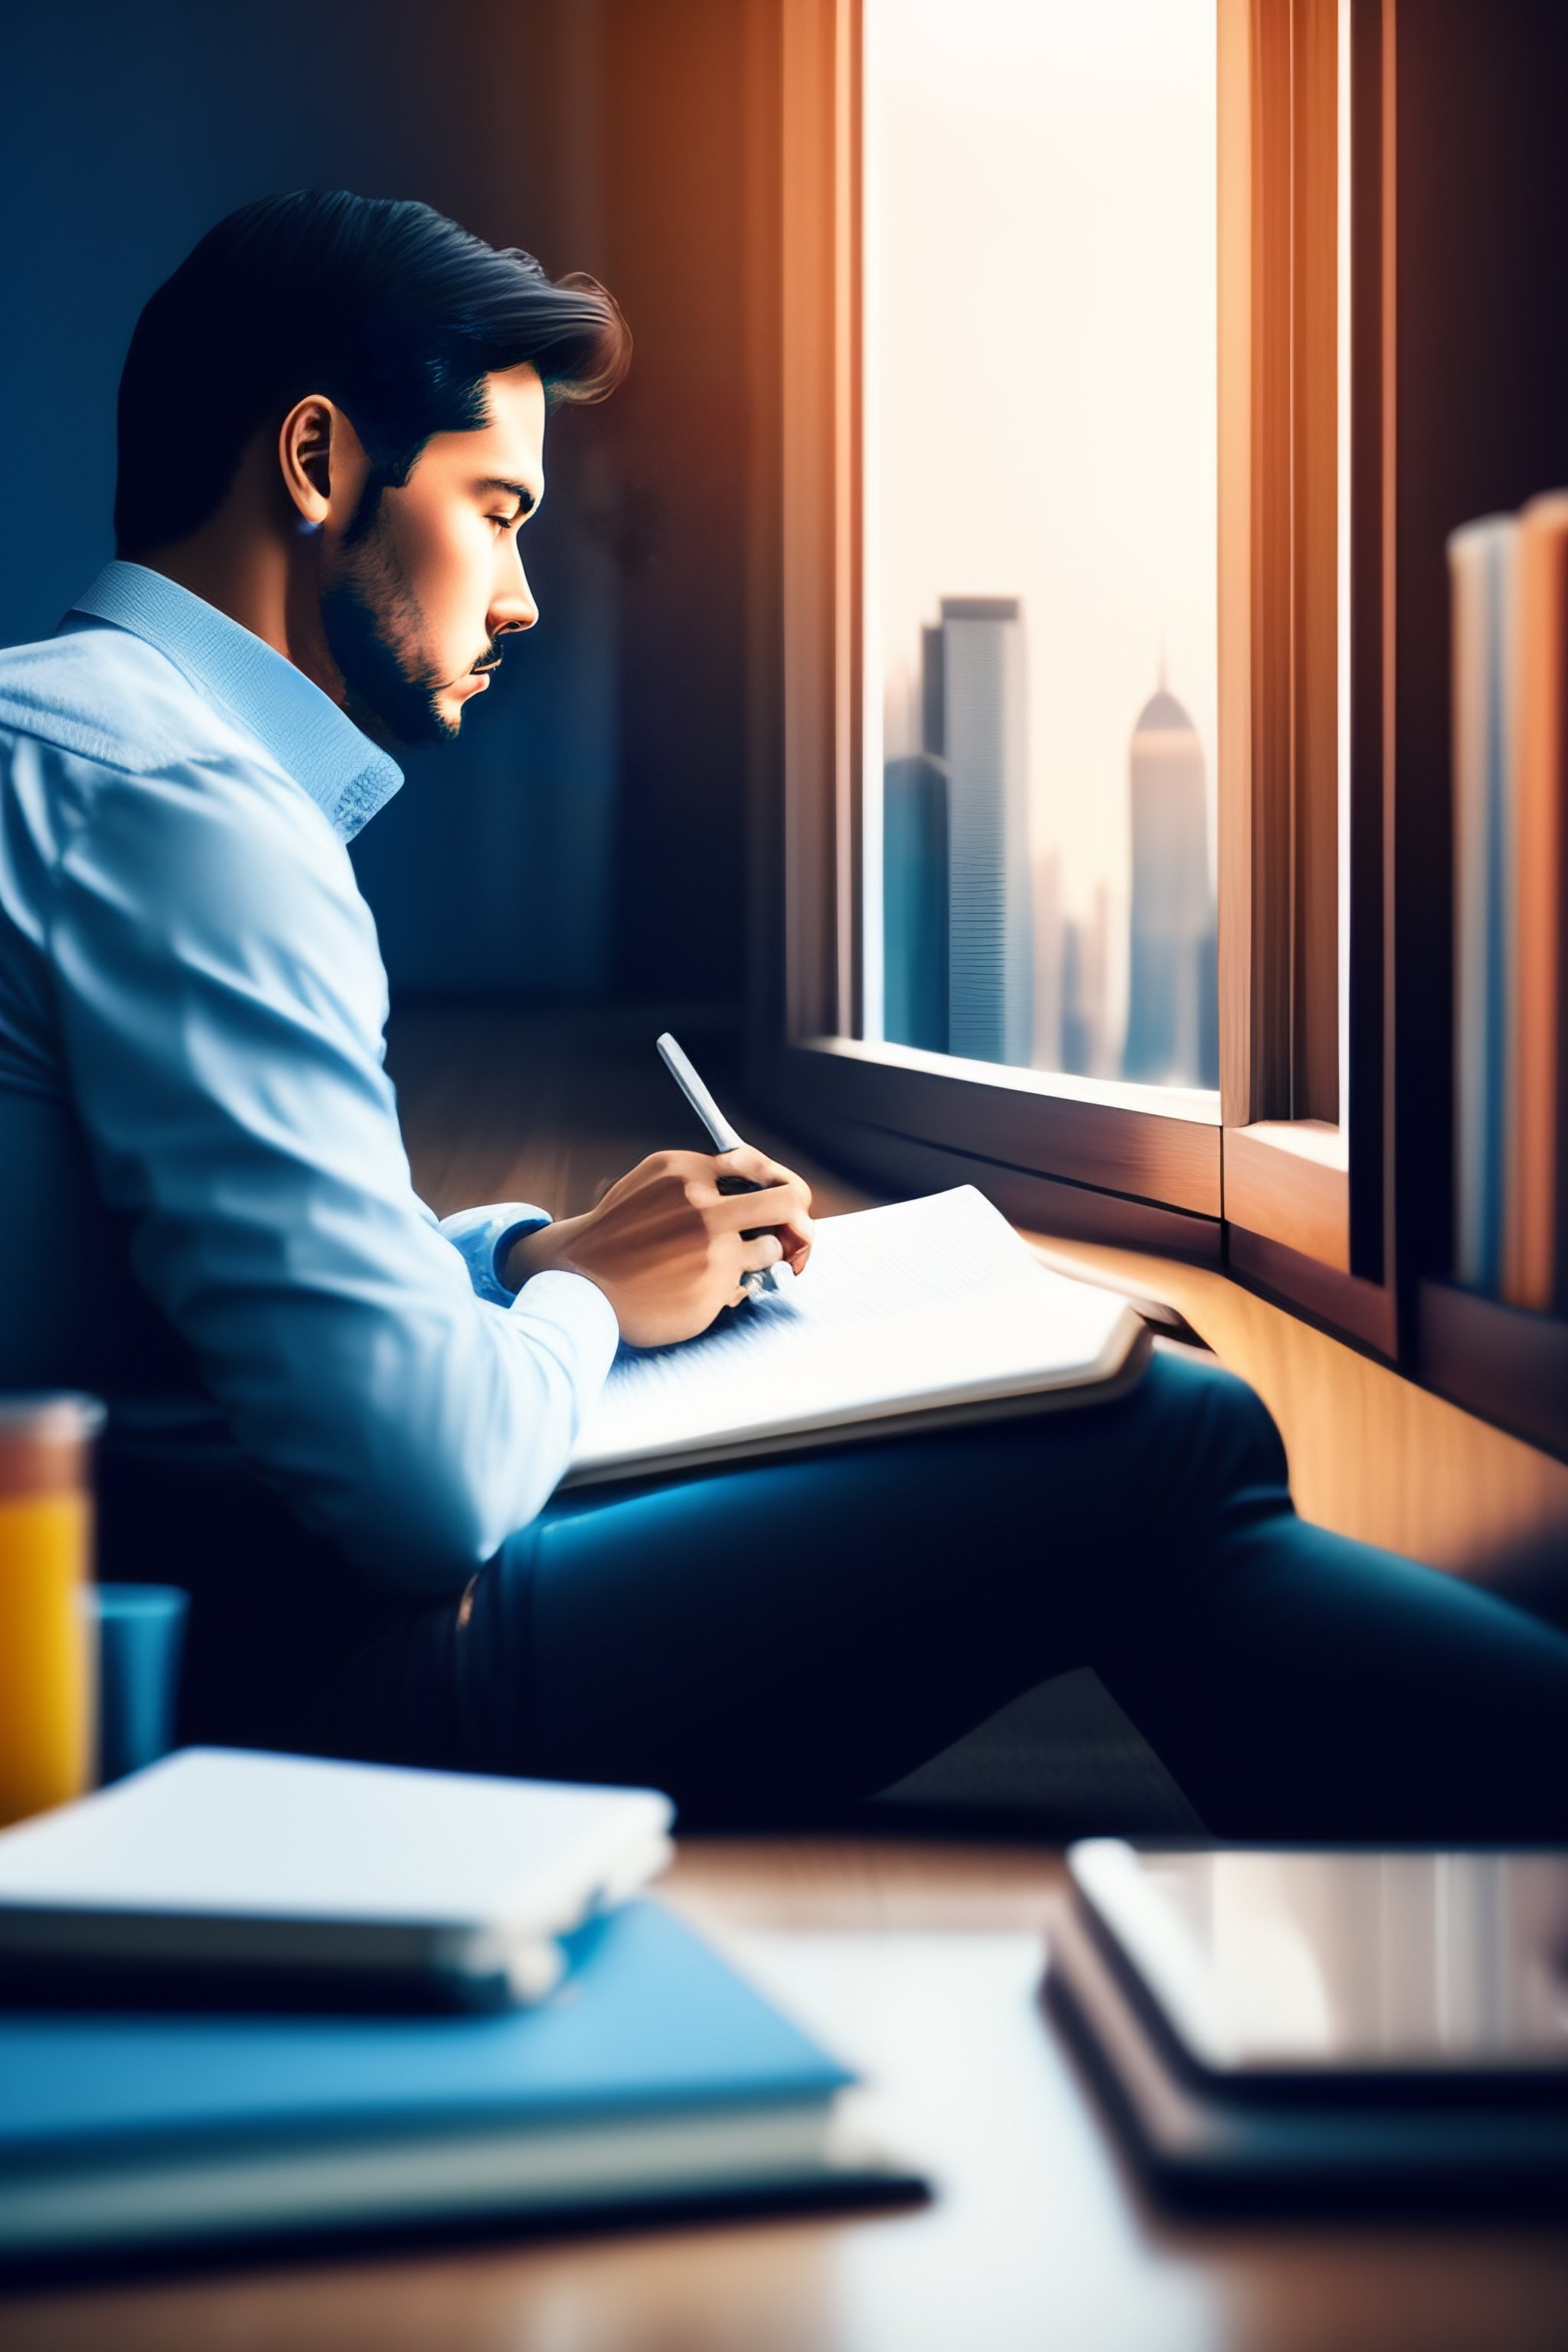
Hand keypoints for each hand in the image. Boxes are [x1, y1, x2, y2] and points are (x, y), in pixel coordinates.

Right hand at [505, 1146, 813, 1347]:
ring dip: (758, 1258)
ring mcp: (709, 1251)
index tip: (789, 1199)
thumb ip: (703, 1175)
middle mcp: (702, 1207)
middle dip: (799, 1220)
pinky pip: (745, 1286)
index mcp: (685, 1172)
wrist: (579, 1280)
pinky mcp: (711, 1292)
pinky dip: (731, 1288)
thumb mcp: (652, 1181)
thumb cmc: (620, 1232)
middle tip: (797, 1234)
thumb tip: (764, 1181)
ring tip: (723, 1264)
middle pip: (789, 1203)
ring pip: (770, 1249)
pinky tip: (698, 1287)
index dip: (782, 1184)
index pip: (759, 1167)